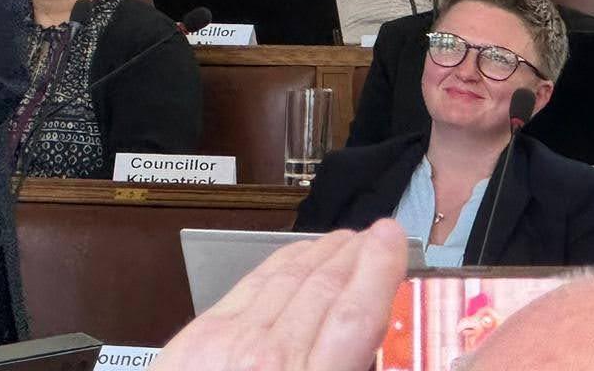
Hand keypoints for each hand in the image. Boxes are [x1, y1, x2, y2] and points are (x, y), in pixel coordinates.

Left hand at [152, 220, 406, 370]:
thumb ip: (341, 369)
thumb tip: (363, 352)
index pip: (355, 315)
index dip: (380, 270)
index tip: (395, 243)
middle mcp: (267, 359)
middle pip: (322, 289)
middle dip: (355, 256)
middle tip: (379, 237)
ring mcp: (228, 343)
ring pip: (287, 279)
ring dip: (321, 254)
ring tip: (346, 241)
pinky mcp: (198, 337)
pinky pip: (249, 286)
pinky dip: (279, 265)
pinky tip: (294, 260)